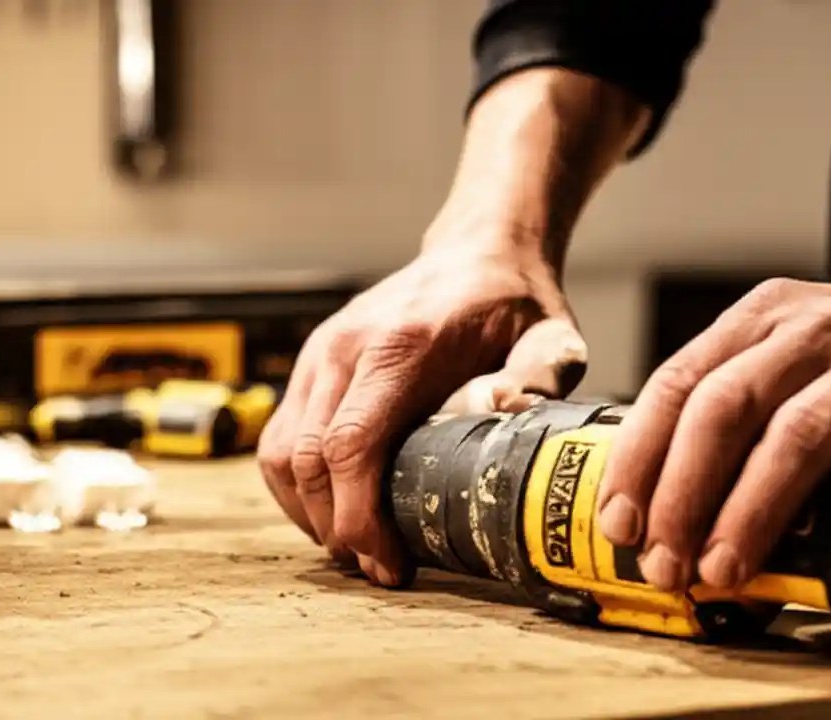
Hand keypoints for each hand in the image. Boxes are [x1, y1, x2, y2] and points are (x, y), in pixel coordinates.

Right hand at [258, 238, 586, 586]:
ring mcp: (319, 353)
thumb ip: (538, 379)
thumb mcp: (550, 338)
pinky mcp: (310, 364)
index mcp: (400, 344)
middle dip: (335, 528)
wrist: (477, 251)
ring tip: (356, 546)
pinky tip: (334, 510)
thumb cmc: (513, 303)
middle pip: (307, 460)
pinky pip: (280, 436)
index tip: (387, 562)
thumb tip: (505, 417)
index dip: (358, 517)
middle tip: (379, 568)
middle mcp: (345, 347)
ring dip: (308, 512)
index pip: (350, 445)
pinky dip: (296, 485)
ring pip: (280, 453)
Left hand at [597, 277, 830, 591]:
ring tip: (727, 569)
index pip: (679, 383)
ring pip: (806, 431)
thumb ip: (729, 405)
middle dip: (685, 491)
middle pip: (729, 407)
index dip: (642, 457)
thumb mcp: (789, 356)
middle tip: (668, 562)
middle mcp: (818, 329)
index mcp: (763, 319)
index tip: (620, 522)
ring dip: (758, 508)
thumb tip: (653, 504)